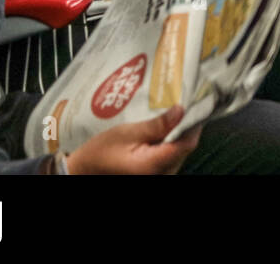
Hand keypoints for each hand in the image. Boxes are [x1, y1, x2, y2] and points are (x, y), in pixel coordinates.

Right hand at [65, 105, 201, 174]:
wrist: (86, 170)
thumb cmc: (102, 151)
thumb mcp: (127, 133)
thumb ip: (156, 125)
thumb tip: (181, 110)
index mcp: (154, 165)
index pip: (186, 144)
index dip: (193, 124)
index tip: (194, 103)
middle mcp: (162, 174)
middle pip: (185, 148)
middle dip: (186, 127)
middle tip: (183, 103)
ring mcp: (161, 175)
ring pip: (179, 152)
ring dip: (178, 134)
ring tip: (173, 114)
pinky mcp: (157, 173)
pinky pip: (171, 157)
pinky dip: (170, 142)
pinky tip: (165, 129)